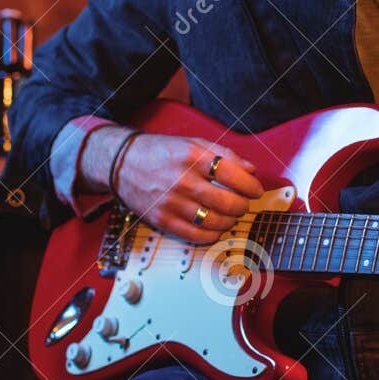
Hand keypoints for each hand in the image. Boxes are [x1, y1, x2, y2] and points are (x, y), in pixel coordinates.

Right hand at [112, 132, 261, 243]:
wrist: (123, 163)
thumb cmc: (161, 152)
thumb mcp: (193, 143)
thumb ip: (224, 154)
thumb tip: (250, 170)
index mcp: (193, 157)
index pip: (234, 175)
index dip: (251, 185)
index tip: (255, 189)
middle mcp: (182, 180)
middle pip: (228, 202)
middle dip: (243, 205)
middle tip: (243, 203)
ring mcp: (172, 203)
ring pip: (215, 222)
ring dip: (230, 221)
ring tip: (230, 214)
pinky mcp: (163, 220)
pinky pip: (196, 236)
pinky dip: (212, 234)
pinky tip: (215, 227)